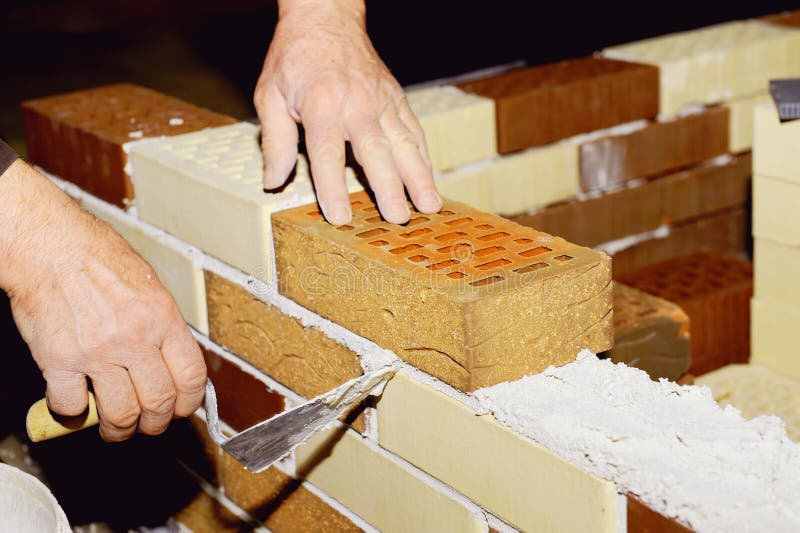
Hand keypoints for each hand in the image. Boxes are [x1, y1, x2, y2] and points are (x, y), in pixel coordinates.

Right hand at [0, 161, 206, 441]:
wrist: (50, 246)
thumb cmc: (98, 257)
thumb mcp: (149, 286)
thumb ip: (162, 326)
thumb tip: (173, 362)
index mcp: (163, 319)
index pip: (191, 377)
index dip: (190, 402)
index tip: (182, 409)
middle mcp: (135, 338)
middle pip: (159, 403)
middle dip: (156, 423)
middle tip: (148, 424)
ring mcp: (97, 352)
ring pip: (120, 414)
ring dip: (119, 429)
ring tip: (115, 426)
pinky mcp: (58, 360)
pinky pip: (70, 406)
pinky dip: (72, 412)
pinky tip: (74, 400)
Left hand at [254, 0, 441, 224]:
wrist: (326, 16)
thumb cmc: (294, 58)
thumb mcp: (269, 94)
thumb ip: (275, 140)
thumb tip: (274, 180)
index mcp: (321, 103)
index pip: (327, 153)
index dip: (333, 187)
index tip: (340, 217)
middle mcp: (356, 102)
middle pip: (375, 151)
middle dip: (389, 187)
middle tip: (399, 218)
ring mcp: (381, 100)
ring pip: (404, 142)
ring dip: (419, 176)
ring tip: (430, 205)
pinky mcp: (396, 98)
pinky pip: (413, 130)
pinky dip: (423, 157)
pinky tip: (429, 180)